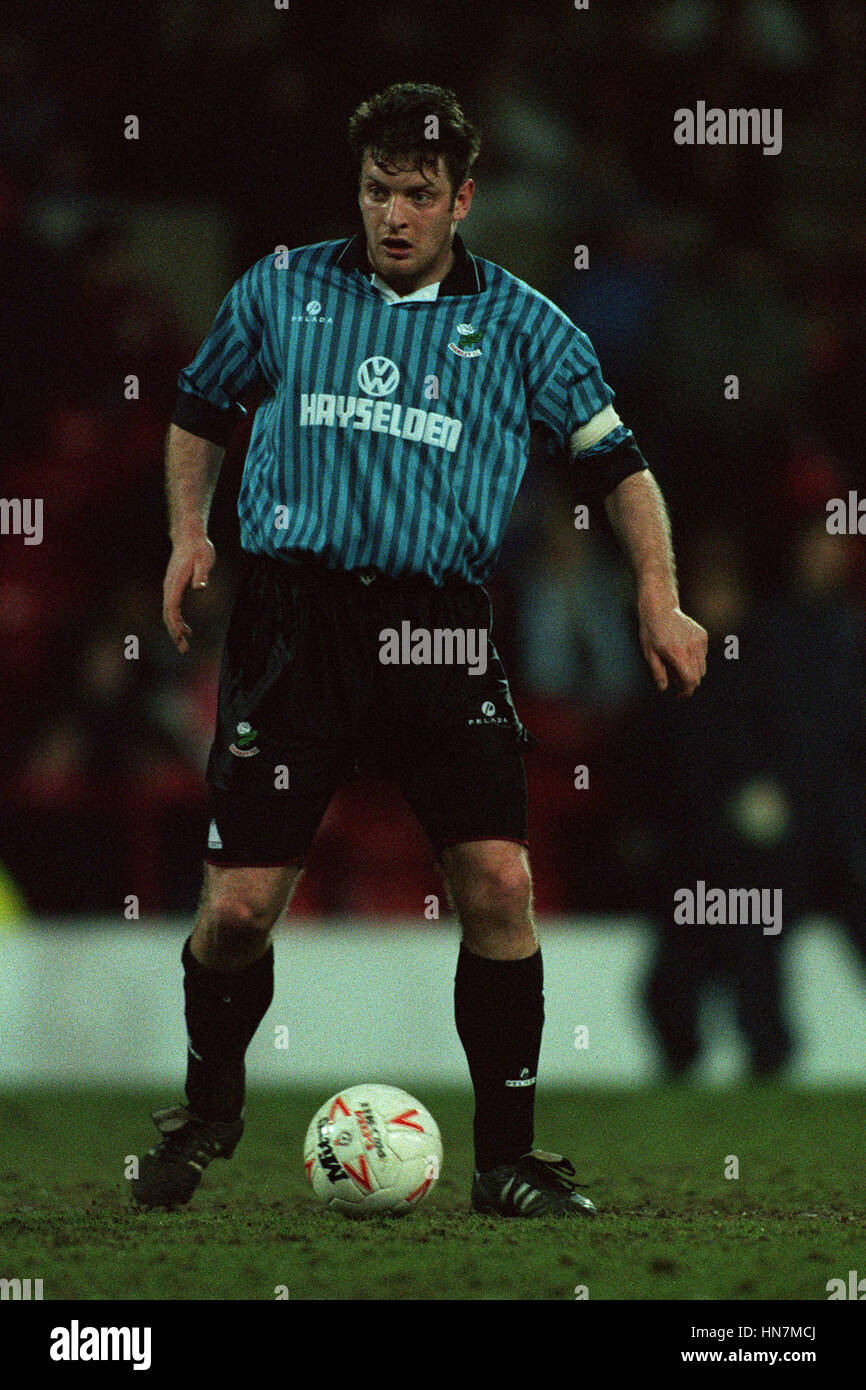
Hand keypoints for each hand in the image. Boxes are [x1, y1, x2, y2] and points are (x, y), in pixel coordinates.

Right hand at [163, 532, 214, 652]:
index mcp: (175, 584)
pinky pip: (173, 609)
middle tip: (184, 650)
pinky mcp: (174, 588)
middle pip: (168, 615)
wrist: (189, 537)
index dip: (175, 625)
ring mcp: (170, 588)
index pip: (171, 609)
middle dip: (174, 633)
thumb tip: (200, 587)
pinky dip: (178, 622)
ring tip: (185, 645)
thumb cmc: (199, 549)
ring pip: (169, 614)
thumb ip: (202, 574)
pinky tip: (188, 631)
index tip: (182, 638)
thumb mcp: (204, 559)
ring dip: (176, 630)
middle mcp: (169, 588)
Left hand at [638, 597, 706, 696]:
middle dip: (688, 682)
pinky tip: (681, 651)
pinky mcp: (703, 636)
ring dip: (692, 670)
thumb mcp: (649, 654)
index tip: (679, 695)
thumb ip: (658, 672)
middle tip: (674, 679)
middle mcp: (692, 647)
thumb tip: (663, 689)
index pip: (691, 680)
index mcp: (677, 653)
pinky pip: (703, 655)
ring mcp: (699, 640)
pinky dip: (695, 659)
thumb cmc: (651, 632)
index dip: (686, 691)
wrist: (660, 608)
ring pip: (702, 666)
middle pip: (698, 676)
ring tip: (675, 663)